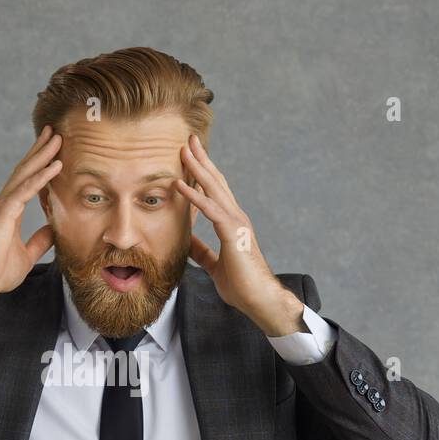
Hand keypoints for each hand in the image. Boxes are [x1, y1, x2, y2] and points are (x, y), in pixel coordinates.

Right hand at [0, 125, 62, 314]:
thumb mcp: (27, 255)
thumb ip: (40, 241)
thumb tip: (53, 229)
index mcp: (8, 211)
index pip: (27, 182)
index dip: (40, 165)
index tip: (54, 151)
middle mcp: (4, 203)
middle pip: (25, 170)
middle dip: (41, 150)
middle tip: (55, 132)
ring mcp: (2, 206)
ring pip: (25, 174)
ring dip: (42, 155)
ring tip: (58, 139)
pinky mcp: (3, 213)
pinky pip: (25, 191)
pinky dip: (41, 177)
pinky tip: (55, 165)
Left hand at [173, 134, 305, 336]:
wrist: (259, 300)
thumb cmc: (241, 285)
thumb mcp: (214, 265)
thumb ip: (203, 251)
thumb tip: (189, 242)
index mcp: (232, 223)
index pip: (215, 192)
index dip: (202, 173)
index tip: (190, 157)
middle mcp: (236, 217)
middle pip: (216, 182)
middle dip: (201, 160)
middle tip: (188, 139)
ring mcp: (237, 223)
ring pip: (214, 189)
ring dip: (197, 168)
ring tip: (183, 151)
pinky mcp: (233, 233)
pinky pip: (210, 210)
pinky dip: (194, 196)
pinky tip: (180, 184)